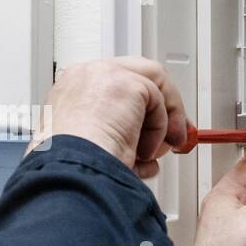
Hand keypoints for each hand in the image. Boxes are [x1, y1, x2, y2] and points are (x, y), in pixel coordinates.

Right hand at [26, 58, 186, 178]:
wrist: (69, 172)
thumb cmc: (72, 170)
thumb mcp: (93, 153)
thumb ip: (120, 143)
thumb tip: (147, 157)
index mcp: (69, 93)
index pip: (113, 87)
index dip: (139, 108)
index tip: (155, 130)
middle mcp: (83, 76)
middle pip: (136, 74)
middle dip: (162, 103)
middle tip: (176, 132)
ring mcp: (103, 74)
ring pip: (152, 81)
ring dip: (166, 115)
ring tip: (168, 145)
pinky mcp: (124, 83)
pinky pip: (157, 99)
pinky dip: (160, 127)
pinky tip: (147, 150)